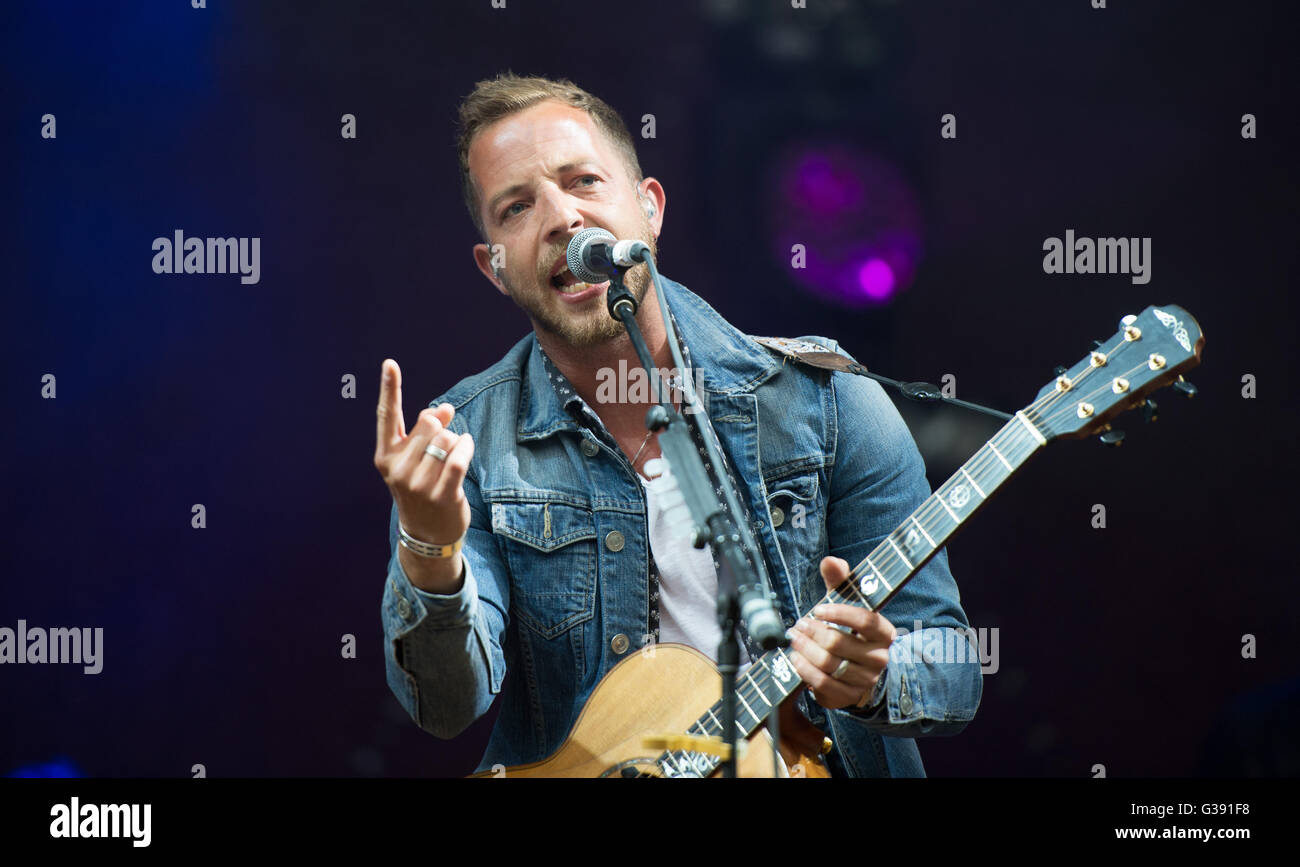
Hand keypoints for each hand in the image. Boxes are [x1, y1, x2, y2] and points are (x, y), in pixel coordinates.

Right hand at [373, 359, 473, 553]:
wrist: (427, 535)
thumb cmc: (422, 489)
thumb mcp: (416, 460)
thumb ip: (426, 431)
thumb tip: (446, 408)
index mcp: (386, 456)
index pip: (387, 416)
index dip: (390, 388)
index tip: (390, 363)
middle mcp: (398, 468)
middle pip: (428, 423)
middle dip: (442, 428)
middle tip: (442, 446)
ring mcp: (418, 484)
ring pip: (447, 439)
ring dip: (456, 442)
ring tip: (451, 459)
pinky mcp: (442, 494)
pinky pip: (460, 457)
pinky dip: (466, 447)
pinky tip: (466, 447)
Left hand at [786, 556, 894, 709]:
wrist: (860, 671)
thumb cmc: (851, 630)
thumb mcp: (848, 603)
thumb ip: (840, 581)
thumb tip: (830, 561)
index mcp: (884, 632)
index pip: (866, 620)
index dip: (840, 613)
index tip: (818, 608)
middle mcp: (879, 658)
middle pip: (839, 643)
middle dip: (812, 632)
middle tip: (797, 624)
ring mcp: (865, 680)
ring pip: (829, 664)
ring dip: (805, 650)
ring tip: (793, 638)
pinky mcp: (848, 696)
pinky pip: (823, 684)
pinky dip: (805, 670)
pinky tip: (795, 658)